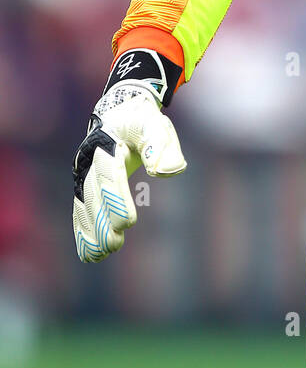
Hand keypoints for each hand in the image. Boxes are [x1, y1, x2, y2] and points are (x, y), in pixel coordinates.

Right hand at [72, 54, 185, 263]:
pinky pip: (81, 209)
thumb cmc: (143, 121)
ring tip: (101, 255)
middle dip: (102, 221)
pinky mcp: (85, 184)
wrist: (119, 112)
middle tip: (114, 245)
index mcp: (108, 143)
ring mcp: (84, 172)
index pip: (110, 174)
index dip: (117, 199)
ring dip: (90, 231)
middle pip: (94, 194)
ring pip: (84, 205)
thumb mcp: (157, 125)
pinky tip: (89, 253)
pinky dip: (83, 231)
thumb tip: (163, 171)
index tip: (129, 223)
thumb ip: (162, 146)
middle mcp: (90, 159)